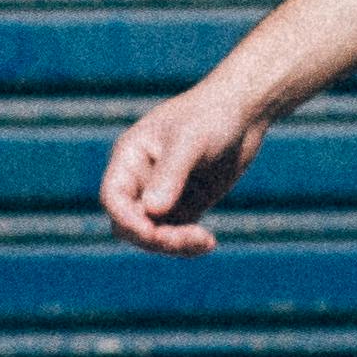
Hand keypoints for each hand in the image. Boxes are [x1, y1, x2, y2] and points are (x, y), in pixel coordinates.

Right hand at [101, 94, 257, 252]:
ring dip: (174, 244)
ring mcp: (163, 196)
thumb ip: (170, 175)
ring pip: (153, 235)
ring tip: (205, 241)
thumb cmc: (211, 115)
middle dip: (153, 237)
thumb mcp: (189, 141)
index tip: (152, 232)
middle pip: (130, 224)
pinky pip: (177, 235)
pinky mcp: (186, 206)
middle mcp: (141, 180)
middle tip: (189, 237)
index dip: (126, 219)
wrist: (243, 112)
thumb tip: (152, 211)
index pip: (113, 198)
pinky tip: (208, 242)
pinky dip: (188, 244)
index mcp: (130, 158)